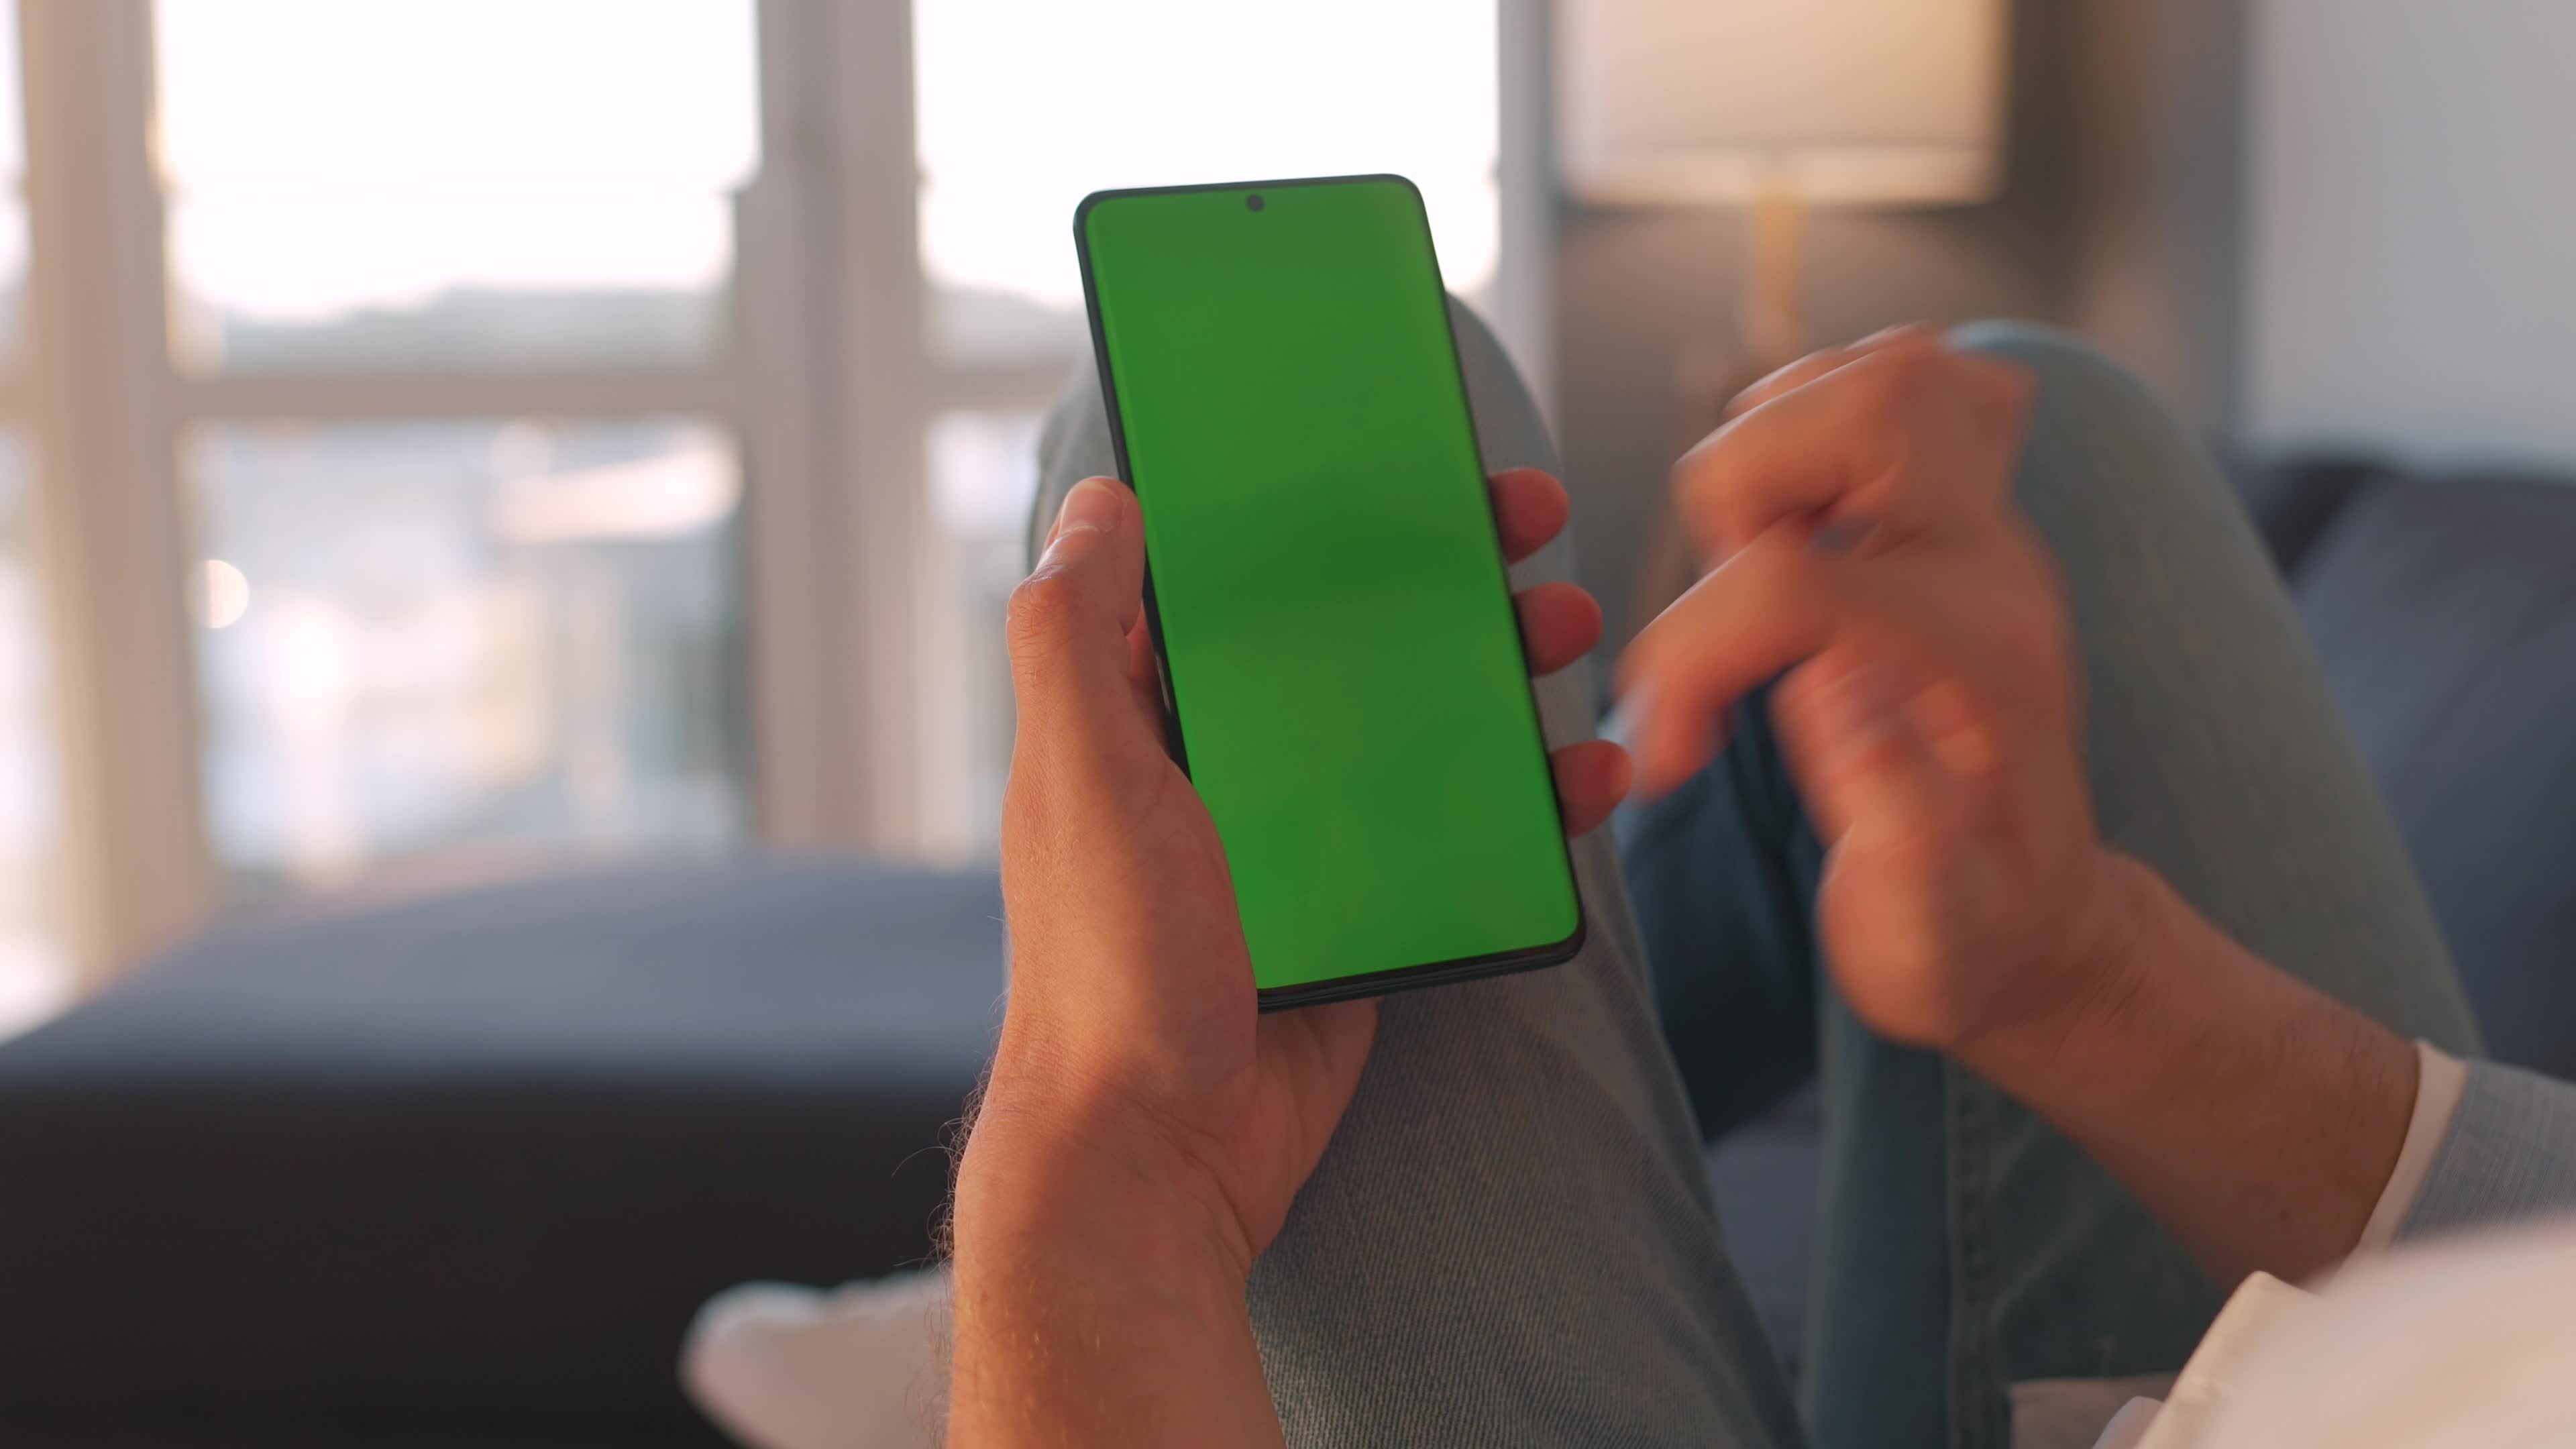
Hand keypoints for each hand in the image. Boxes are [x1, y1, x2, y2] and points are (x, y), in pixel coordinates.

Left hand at [961, 466, 1625, 1277]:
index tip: (1396, 448)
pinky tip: (1587, 776)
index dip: (1312, 500)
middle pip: (1349, 629)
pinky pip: (1458, 827)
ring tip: (1572, 633)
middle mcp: (1223, 759)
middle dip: (1442, 569)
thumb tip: (1101, 500)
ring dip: (1501, 669)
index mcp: (1145, 711)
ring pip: (1419, 719)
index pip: (1234, 571)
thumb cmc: (1107, 968)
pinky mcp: (1366, 906)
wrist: (1162, 1155)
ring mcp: (1302, 835)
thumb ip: (1075, 636)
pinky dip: (1525, 797)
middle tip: (1530, 522)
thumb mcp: (1081, 780)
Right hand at [1620, 328, 2121, 1055]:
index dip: (1692, 657)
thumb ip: (1890, 809)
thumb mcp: (1923, 933)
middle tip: (1722, 595)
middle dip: (1747, 483)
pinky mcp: (1965, 522)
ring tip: (1748, 558)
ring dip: (1780, 442)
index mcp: (1977, 662)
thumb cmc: (1965, 944)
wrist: (2043, 938)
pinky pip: (1909, 390)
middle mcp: (1995, 568)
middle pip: (1879, 402)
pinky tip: (1786, 522)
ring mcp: (1988, 532)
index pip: (1794, 580)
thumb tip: (1830, 675)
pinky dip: (1818, 421)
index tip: (1668, 756)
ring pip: (1896, 369)